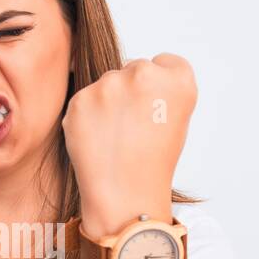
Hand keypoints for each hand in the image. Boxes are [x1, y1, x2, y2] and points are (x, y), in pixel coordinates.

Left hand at [62, 53, 196, 232]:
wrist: (125, 195)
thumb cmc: (154, 163)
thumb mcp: (178, 120)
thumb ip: (163, 90)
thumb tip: (140, 76)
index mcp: (178, 80)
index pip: (165, 63)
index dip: (159, 87)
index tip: (155, 108)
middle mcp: (144, 74)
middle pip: (134, 68)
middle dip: (132, 91)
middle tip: (134, 126)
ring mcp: (108, 85)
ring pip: (107, 83)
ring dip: (108, 102)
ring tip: (116, 137)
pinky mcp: (80, 99)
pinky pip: (85, 100)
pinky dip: (87, 116)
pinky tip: (98, 140)